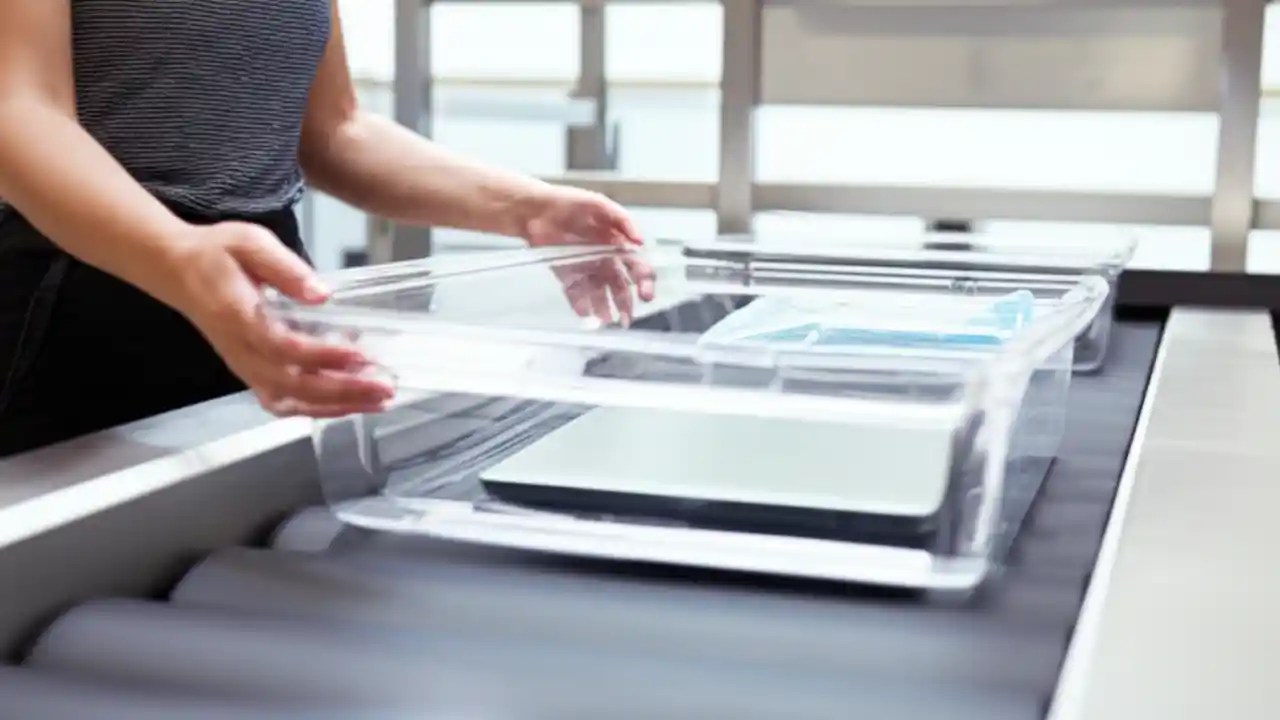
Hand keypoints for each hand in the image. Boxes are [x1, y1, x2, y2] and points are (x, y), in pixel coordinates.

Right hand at [167, 221, 394, 417]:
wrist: (177, 269)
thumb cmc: (217, 253)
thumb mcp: (251, 243)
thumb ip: (286, 268)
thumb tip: (323, 294)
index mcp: (239, 318)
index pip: (285, 347)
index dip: (324, 356)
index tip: (361, 355)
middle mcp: (241, 352)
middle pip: (294, 385)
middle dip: (343, 391)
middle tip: (385, 388)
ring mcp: (244, 368)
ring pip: (291, 401)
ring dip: (336, 406)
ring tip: (377, 401)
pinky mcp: (251, 373)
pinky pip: (284, 402)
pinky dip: (318, 408)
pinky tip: (350, 403)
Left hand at [521, 184, 655, 325]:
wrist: (537, 210)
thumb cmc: (570, 203)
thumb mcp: (600, 205)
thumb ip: (623, 220)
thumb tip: (640, 241)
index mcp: (616, 245)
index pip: (636, 267)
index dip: (644, 281)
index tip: (645, 294)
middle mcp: (604, 260)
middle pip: (620, 287)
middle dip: (626, 304)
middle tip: (627, 319)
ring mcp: (586, 270)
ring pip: (600, 294)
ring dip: (605, 310)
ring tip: (607, 322)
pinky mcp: (567, 276)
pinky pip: (577, 295)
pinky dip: (581, 306)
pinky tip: (586, 316)